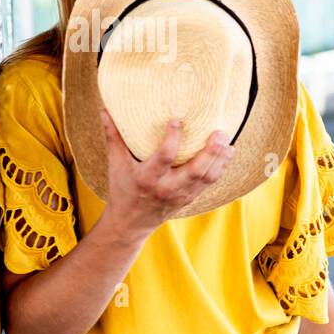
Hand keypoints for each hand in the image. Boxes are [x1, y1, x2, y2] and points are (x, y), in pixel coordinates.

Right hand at [98, 108, 235, 236]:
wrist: (131, 223)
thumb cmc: (123, 189)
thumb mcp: (115, 164)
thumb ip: (113, 136)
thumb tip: (105, 110)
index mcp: (148, 178)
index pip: (164, 157)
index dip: (172, 138)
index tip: (177, 119)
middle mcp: (167, 188)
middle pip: (195, 171)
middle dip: (210, 152)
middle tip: (220, 132)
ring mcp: (181, 195)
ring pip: (207, 178)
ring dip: (220, 159)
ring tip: (227, 140)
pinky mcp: (190, 198)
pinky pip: (210, 183)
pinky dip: (221, 167)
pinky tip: (228, 152)